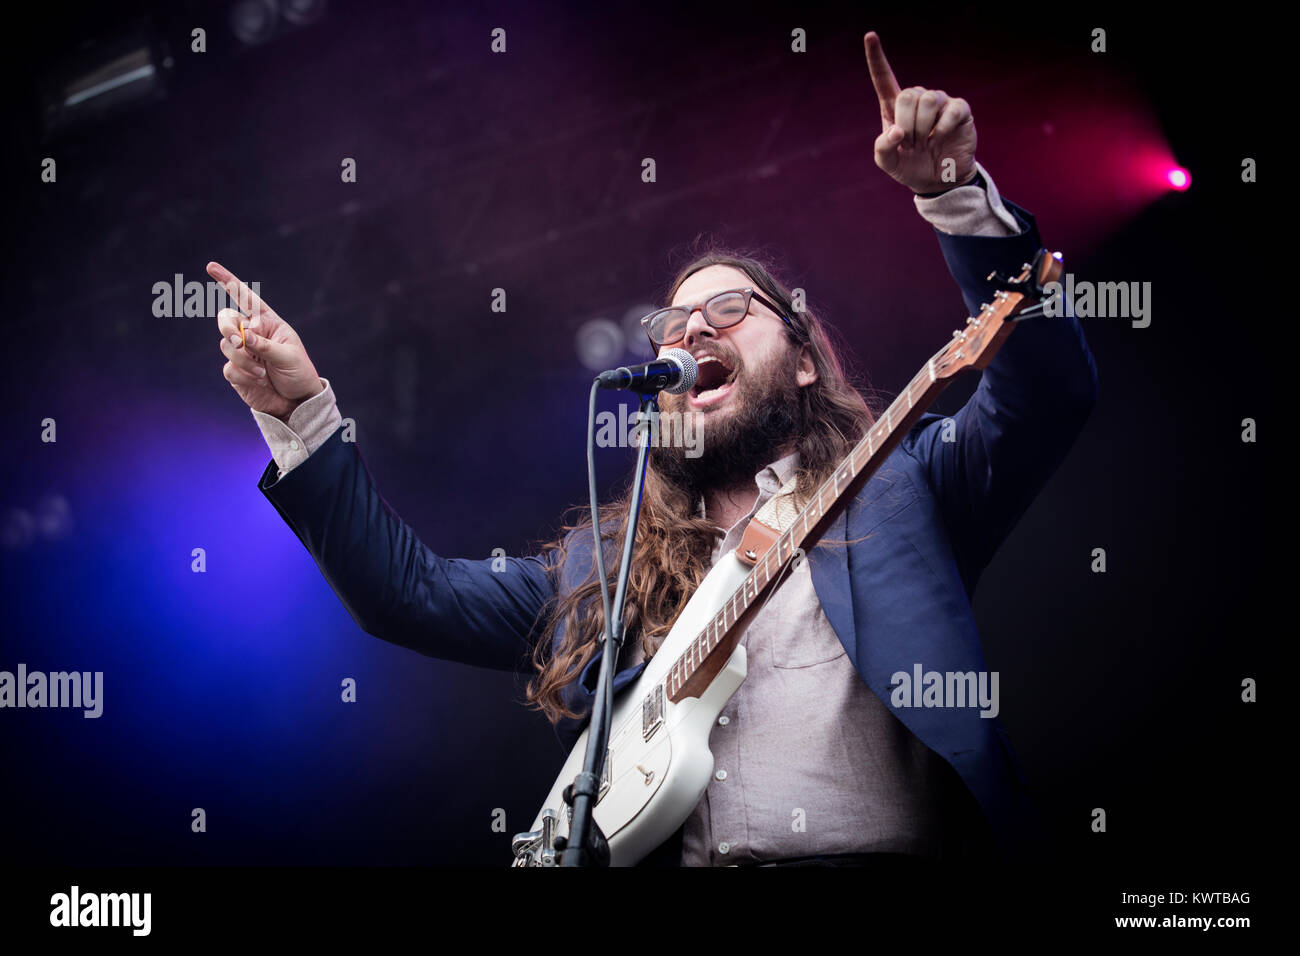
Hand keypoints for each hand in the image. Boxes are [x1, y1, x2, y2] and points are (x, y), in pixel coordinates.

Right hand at [207, 261, 323, 419]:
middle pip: (226, 319)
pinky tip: (258, 382)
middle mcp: (251, 333)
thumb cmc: (298, 374)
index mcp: (267, 322)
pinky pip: (228, 367)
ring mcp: (241, 351)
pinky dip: (242, 374)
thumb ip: (265, 346)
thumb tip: (243, 337)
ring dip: (243, 360)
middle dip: (228, 328)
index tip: (210, 266)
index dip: (228, 281)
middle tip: (240, 343)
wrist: (295, 402)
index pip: (245, 298)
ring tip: (263, 374)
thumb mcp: (288, 357)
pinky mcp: (235, 370)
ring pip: (226, 345)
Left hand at [864, 31, 977, 194]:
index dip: (876, 58)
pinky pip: (950, 110)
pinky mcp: (960, 110)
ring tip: (926, 142)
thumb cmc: (910, 167)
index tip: (870, 35)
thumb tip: (897, 131)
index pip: (884, 78)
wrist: (937, 181)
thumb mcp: (888, 163)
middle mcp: (918, 100)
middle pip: (908, 94)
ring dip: (923, 128)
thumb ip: (882, 148)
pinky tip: (941, 139)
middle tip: (911, 142)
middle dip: (907, 123)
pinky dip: (942, 129)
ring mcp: (940, 103)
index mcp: (895, 108)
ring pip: (928, 101)